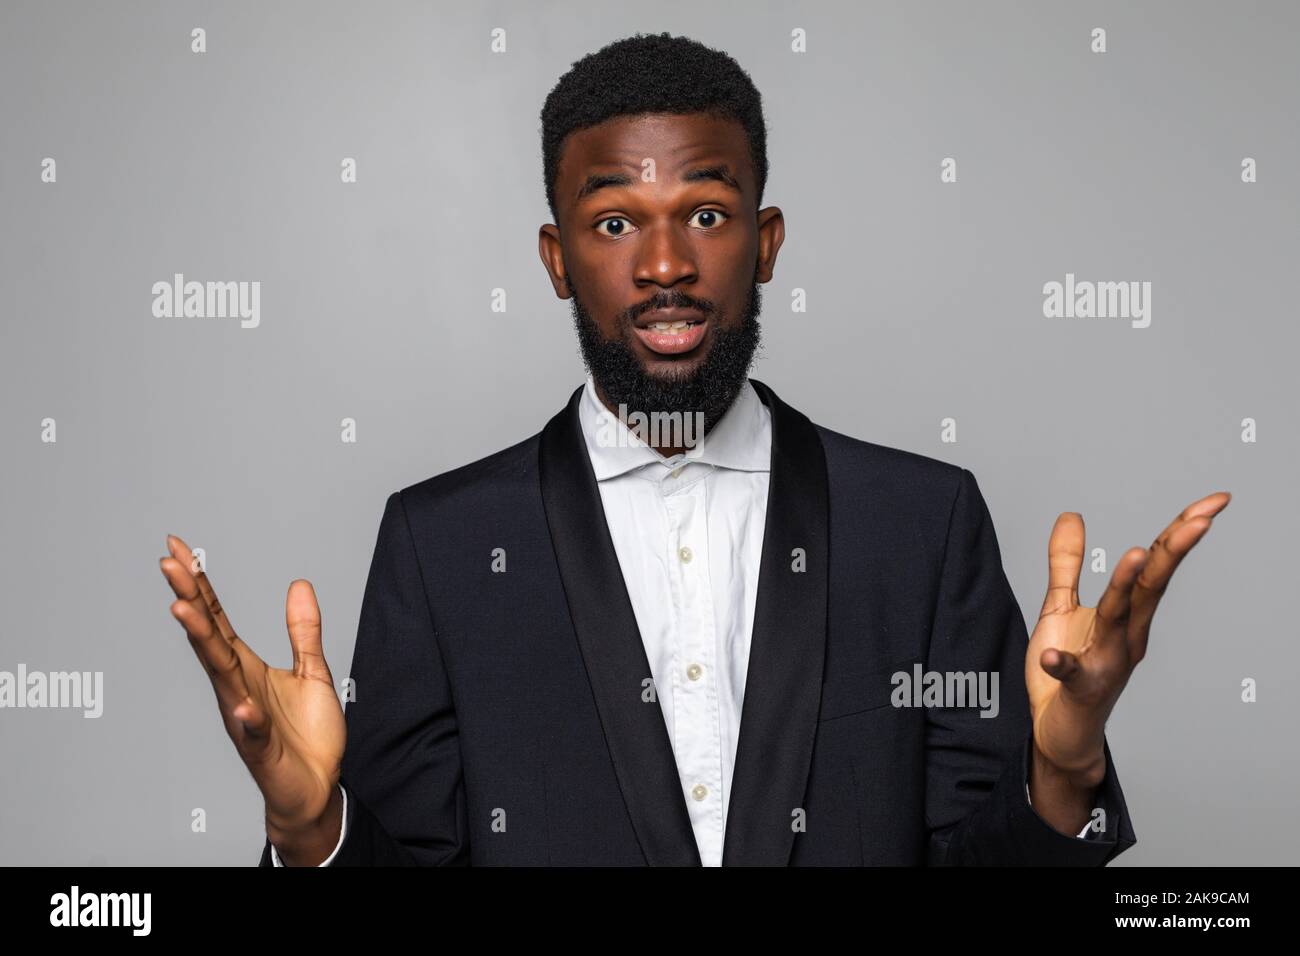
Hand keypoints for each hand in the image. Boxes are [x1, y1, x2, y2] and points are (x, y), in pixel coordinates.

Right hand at [158, 534, 345, 857]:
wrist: (316, 788)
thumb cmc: (306, 735)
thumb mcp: (313, 671)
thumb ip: (303, 631)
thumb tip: (298, 586)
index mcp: (246, 667)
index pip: (217, 619)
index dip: (199, 585)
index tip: (178, 550)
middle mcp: (236, 687)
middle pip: (208, 637)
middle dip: (189, 598)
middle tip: (168, 563)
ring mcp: (244, 717)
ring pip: (219, 675)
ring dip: (201, 643)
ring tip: (183, 610)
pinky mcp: (262, 747)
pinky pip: (252, 731)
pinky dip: (246, 718)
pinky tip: (240, 704)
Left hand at [1026, 491, 1230, 785]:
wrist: (1060, 731)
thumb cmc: (1068, 671)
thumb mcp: (1062, 607)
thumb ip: (1067, 563)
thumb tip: (1072, 516)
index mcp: (1128, 615)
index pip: (1157, 566)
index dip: (1180, 532)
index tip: (1213, 502)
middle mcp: (1127, 637)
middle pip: (1152, 587)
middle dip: (1174, 550)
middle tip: (1201, 518)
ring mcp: (1106, 663)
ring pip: (1118, 619)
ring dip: (1127, 587)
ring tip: (1135, 553)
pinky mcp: (1079, 689)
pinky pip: (1072, 674)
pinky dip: (1063, 664)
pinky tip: (1053, 655)